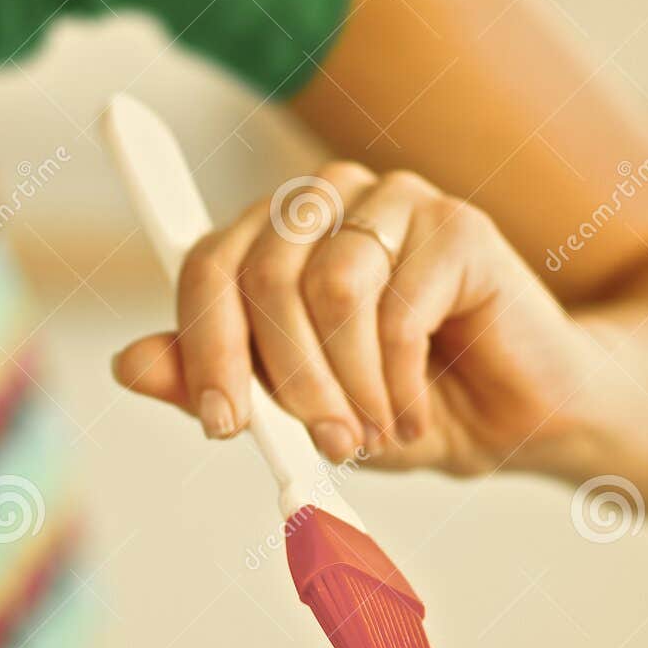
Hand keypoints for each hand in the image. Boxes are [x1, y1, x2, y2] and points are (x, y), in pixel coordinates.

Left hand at [113, 162, 606, 475]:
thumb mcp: (300, 412)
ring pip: (331, 287)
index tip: (223, 423)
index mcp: (275, 238)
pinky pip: (399, 304)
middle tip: (321, 445)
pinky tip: (416, 410)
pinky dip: (399, 379)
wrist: (521, 418)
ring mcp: (391, 201)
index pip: (208, 265)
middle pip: (262, 273)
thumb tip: (126, 365)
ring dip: (348, 383)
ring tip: (376, 431)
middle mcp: (324, 202)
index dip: (203, 344)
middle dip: (286, 379)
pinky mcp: (456, 222)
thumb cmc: (405, 407)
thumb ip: (221, 384)